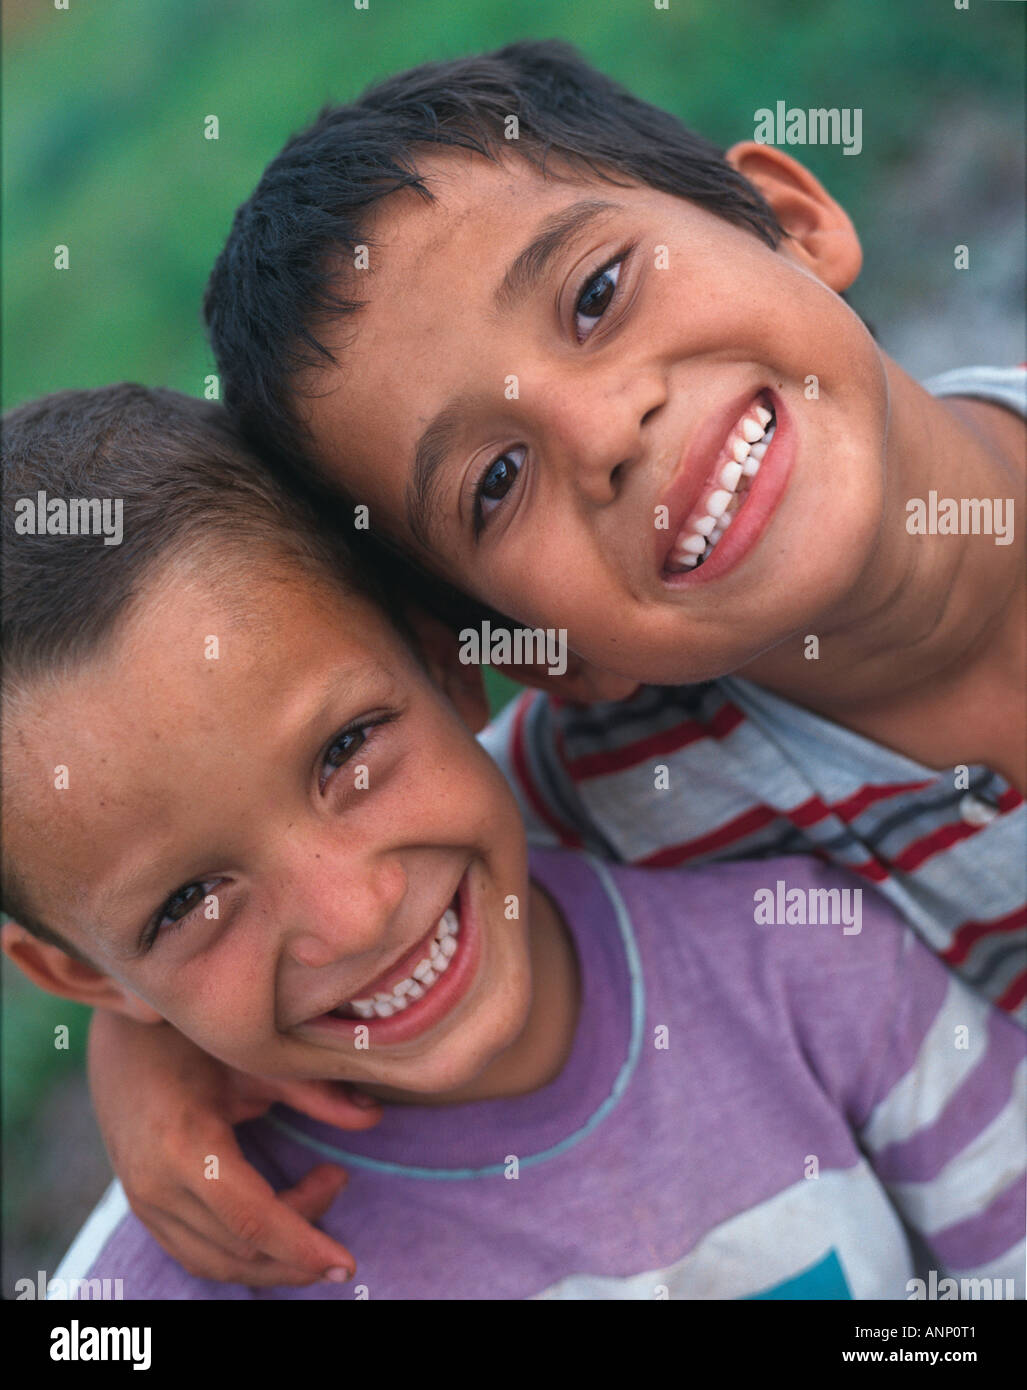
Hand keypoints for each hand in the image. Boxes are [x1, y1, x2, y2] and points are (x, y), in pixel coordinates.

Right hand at [88, 1010, 381, 1285]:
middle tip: (339, 1203)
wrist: (119, 1037)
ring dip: (274, 1256)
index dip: (303, 1246)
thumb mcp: (253, 1061)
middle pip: (239, 1250)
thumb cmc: (190, 1040)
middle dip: (298, 1251)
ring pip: (217, 1261)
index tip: (347, 1263)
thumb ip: (314, 1092)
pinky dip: (243, 1252)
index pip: (252, 1220)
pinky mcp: (144, 1207)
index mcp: (184, 1148)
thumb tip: (373, 1116)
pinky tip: (280, 1222)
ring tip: (318, 1198)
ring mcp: (144, 1203)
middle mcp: (157, 1187)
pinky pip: (197, 1252)